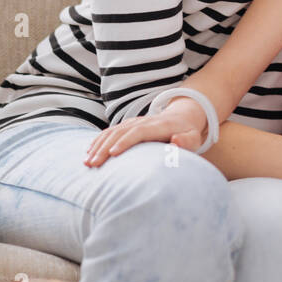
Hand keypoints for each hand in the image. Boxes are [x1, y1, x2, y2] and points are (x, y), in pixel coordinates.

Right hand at [83, 97, 207, 166]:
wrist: (182, 117)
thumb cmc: (188, 133)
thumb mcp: (193, 137)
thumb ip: (187, 141)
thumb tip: (176, 142)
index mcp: (158, 126)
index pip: (138, 132)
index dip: (125, 142)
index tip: (113, 154)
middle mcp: (142, 122)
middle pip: (120, 132)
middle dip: (105, 148)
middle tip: (93, 164)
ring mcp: (133, 122)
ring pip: (112, 132)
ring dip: (98, 146)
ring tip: (87, 163)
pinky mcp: (128, 125)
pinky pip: (110, 131)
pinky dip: (98, 141)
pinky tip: (88, 152)